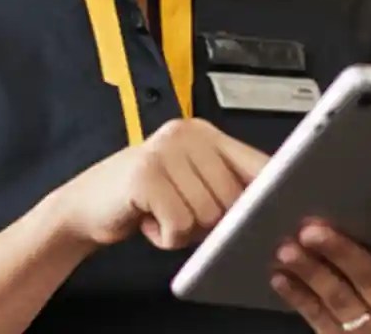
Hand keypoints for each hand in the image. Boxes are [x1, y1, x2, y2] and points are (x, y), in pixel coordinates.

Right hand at [52, 119, 268, 250]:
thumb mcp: (191, 184)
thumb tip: (273, 209)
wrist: (84, 205)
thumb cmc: (144, 199)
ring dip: (186, 230)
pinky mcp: (146, 175)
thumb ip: (227, 186)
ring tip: (161, 213)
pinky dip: (166, 237)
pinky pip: (180, 225)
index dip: (273, 194)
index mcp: (205, 134)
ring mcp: (165, 151)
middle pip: (234, 197)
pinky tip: (148, 220)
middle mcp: (187, 134)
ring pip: (208, 215)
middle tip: (180, 212)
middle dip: (213, 221)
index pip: (258, 163)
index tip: (286, 212)